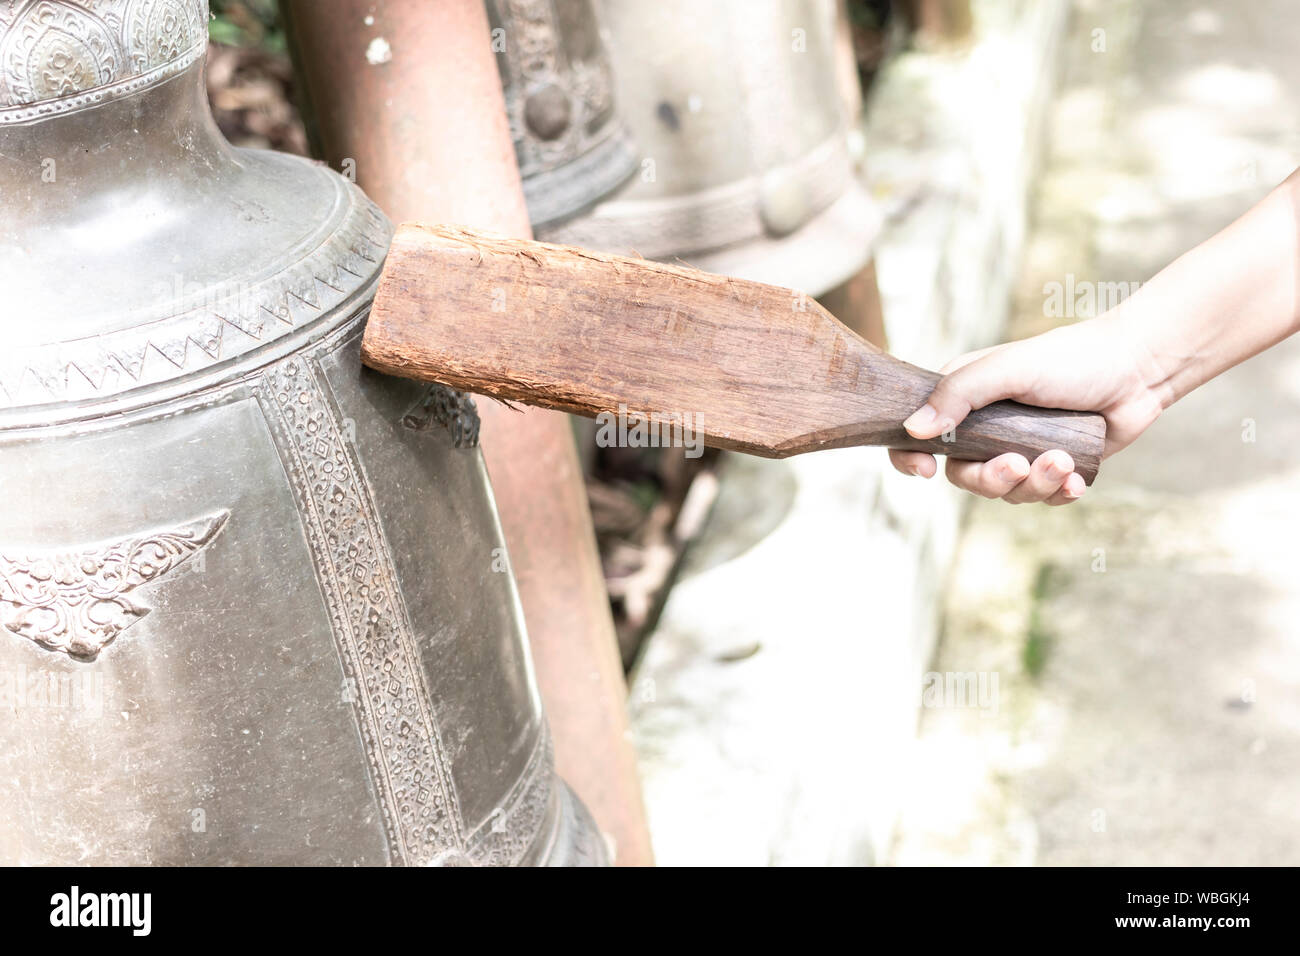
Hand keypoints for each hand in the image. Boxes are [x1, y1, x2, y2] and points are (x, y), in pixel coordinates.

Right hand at [888, 316, 1165, 502]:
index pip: (916, 435)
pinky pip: (1042, 496)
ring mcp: (1019, 448)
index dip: (911, 458)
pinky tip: (1077, 479)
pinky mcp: (1053, 465)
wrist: (1138, 369)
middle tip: (1019, 465)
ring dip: (1035, 484)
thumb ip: (959, 394)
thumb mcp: (1008, 368)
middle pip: (963, 476)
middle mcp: (985, 427)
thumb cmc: (1070, 359)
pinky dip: (1058, 493)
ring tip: (1064, 462)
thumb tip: (915, 430)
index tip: (927, 470)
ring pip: (1006, 491)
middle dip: (991, 479)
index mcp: (963, 399)